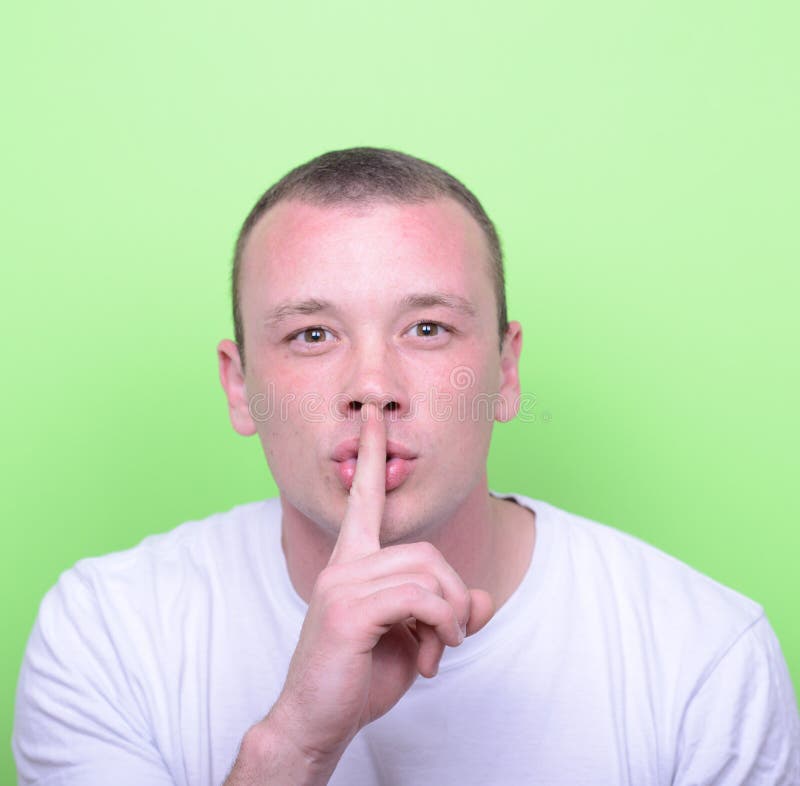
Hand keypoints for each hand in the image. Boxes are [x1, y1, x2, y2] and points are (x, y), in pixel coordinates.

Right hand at [239, 405, 493, 779]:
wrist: (315, 723)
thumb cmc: (358, 678)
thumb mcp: (415, 642)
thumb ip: (447, 614)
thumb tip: (483, 598)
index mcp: (352, 563)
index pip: (364, 499)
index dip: (372, 457)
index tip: (374, 418)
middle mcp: (344, 564)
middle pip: (427, 551)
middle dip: (454, 596)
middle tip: (451, 637)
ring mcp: (342, 583)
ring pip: (428, 572)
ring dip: (451, 616)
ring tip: (441, 649)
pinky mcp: (348, 609)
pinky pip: (419, 597)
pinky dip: (442, 625)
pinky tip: (432, 657)